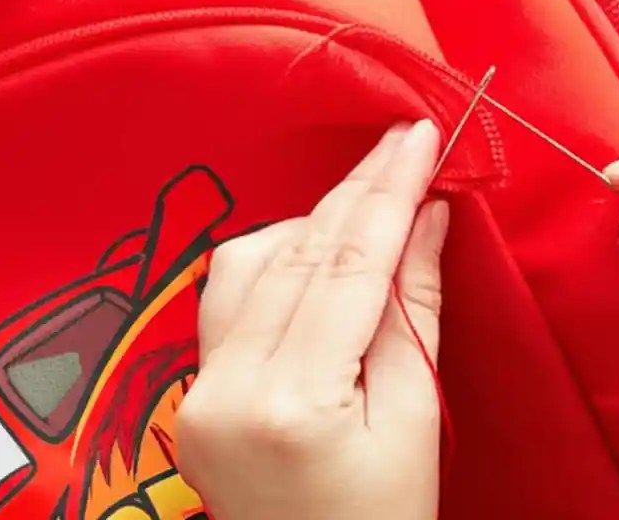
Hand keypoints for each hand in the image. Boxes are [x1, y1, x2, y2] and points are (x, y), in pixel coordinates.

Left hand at [176, 121, 446, 519]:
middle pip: (298, 251)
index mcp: (294, 402)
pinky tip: (318, 252)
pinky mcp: (191, 394)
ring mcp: (198, 392)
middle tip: (403, 143)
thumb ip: (413, 307)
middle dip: (357, 191)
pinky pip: (229, 297)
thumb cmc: (383, 518)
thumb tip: (427, 217)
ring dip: (315, 221)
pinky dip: (277, 260)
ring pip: (251, 261)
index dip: (389, 192)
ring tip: (373, 204)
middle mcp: (228, 388)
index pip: (348, 264)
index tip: (421, 137)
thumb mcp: (416, 417)